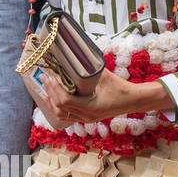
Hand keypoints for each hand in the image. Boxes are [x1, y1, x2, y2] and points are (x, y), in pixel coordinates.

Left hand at [42, 67, 170, 123]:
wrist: (133, 100)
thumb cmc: (120, 87)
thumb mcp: (104, 76)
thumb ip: (88, 69)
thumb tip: (73, 57)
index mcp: (91, 107)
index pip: (65, 100)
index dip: (54, 89)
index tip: (49, 77)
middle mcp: (87, 116)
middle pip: (60, 108)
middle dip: (50, 93)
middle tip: (44, 79)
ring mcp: (87, 119)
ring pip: (62, 114)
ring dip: (52, 102)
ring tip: (45, 90)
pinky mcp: (87, 118)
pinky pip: (68, 115)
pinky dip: (58, 107)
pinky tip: (54, 99)